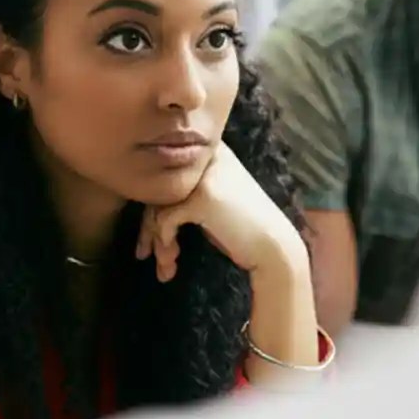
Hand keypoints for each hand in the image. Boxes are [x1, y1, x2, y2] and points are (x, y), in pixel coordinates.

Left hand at [135, 144, 305, 282]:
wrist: (274, 249)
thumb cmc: (241, 229)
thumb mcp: (210, 201)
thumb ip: (182, 192)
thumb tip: (143, 207)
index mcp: (208, 153)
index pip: (164, 174)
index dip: (152, 207)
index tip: (148, 238)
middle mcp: (205, 157)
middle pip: (157, 188)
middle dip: (148, 227)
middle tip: (145, 254)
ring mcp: (204, 176)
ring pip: (157, 205)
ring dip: (157, 240)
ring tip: (164, 266)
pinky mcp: (202, 197)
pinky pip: (165, 218)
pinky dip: (164, 241)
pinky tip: (173, 260)